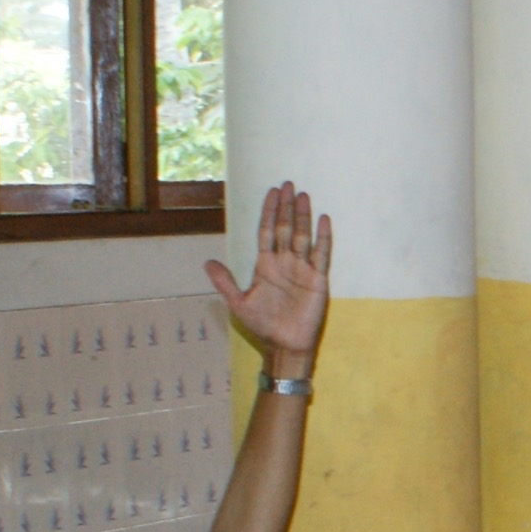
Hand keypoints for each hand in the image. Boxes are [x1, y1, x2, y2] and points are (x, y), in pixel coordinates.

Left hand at [211, 183, 333, 374]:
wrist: (285, 347)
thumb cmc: (263, 326)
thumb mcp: (238, 303)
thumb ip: (225, 282)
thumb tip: (207, 262)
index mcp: (266, 266)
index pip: (266, 231)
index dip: (268, 212)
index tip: (271, 192)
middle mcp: (284, 263)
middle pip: (285, 228)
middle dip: (285, 207)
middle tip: (288, 184)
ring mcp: (302, 269)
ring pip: (302, 236)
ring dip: (302, 216)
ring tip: (303, 195)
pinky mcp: (318, 280)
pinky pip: (321, 254)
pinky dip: (323, 237)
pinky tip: (323, 220)